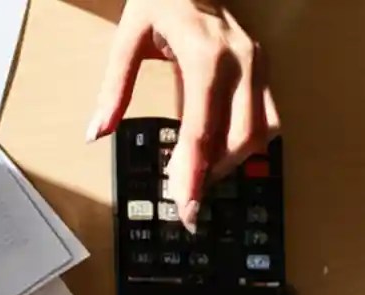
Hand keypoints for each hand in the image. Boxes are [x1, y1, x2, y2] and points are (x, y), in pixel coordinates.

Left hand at [88, 0, 278, 232]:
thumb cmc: (158, 1)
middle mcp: (241, 60)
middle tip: (187, 202)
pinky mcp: (264, 66)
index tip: (184, 205)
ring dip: (233, 161)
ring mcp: (258, 63)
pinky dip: (247, 142)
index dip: (193, 172)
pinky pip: (268, 116)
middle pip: (239, 138)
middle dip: (213, 175)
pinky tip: (220, 153)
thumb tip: (96, 133)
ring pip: (261, 131)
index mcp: (205, 55)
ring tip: (200, 176)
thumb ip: (114, 89)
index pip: (201, 129)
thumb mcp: (127, 38)